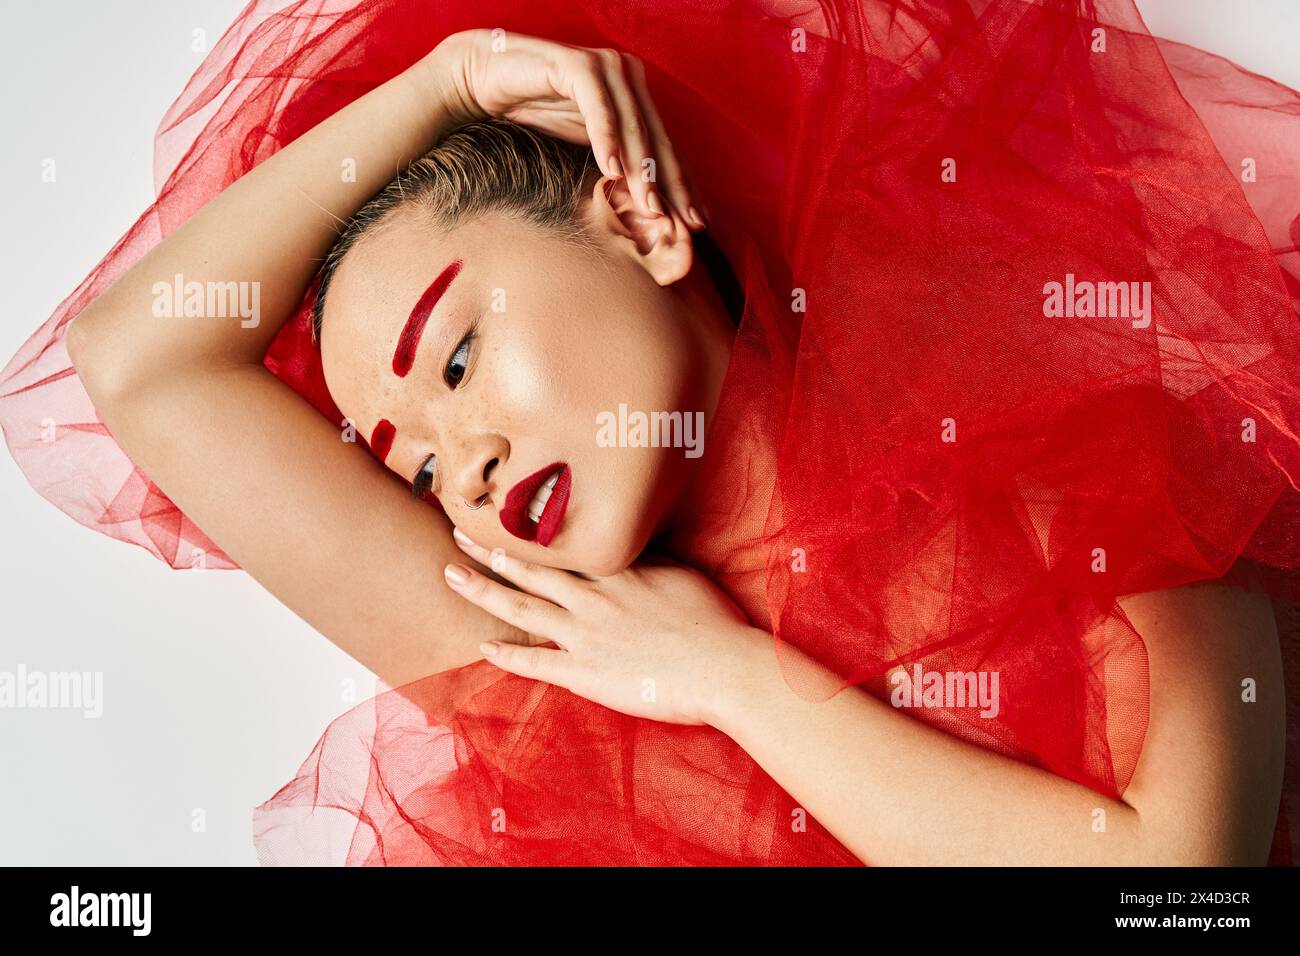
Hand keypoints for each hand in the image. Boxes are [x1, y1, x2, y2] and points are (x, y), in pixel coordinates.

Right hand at [424, 29, 705, 227]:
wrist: (482, 84)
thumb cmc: (533, 118)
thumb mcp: (582, 152)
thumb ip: (615, 174)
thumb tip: (648, 216)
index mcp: (635, 99)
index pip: (666, 148)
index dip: (683, 188)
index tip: (697, 225)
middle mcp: (627, 78)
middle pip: (657, 138)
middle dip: (671, 184)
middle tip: (680, 223)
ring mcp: (605, 67)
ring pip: (632, 123)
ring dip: (642, 166)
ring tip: (650, 205)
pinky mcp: (577, 64)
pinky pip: (597, 104)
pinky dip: (606, 137)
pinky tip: (612, 170)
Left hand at [443, 528, 763, 725]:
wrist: (723, 667)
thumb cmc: (711, 621)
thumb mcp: (680, 575)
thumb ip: (646, 561)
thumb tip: (626, 549)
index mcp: (616, 570)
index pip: (561, 544)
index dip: (528, 528)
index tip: (502, 511)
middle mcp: (591, 596)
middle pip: (529, 567)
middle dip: (488, 549)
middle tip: (456, 532)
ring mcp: (584, 634)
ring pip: (521, 607)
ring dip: (483, 590)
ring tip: (451, 575)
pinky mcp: (585, 673)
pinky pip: (535, 662)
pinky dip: (506, 655)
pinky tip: (482, 646)